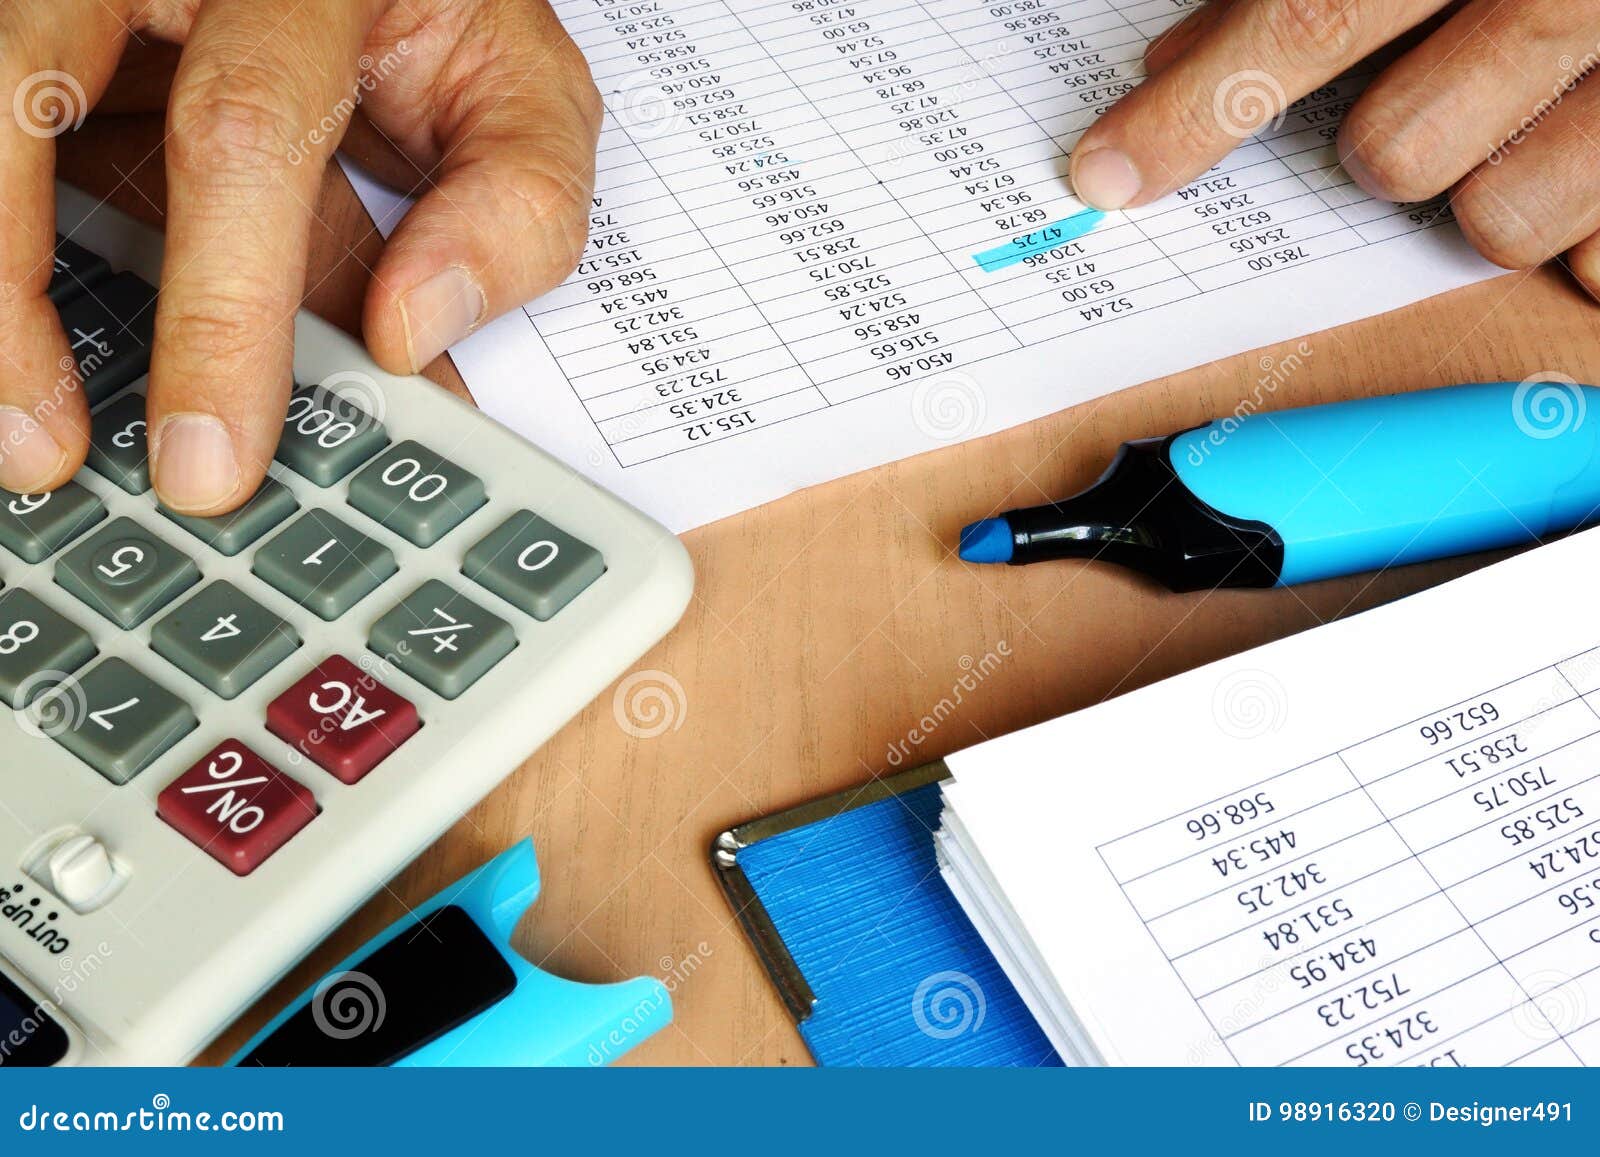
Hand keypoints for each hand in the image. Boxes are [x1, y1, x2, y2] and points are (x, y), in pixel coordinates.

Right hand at [0, 0, 600, 511]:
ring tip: (16, 419)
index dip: (220, 305)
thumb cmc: (432, 11)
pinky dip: (8, 252)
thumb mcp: (518, 92)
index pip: (240, 132)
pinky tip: (23, 353)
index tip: (215, 446)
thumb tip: (412, 331)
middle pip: (29, 96)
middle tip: (46, 447)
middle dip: (19, 292)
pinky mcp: (39, 30)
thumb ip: (512, 202)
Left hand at [1068, 1, 1599, 297]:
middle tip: (1434, 89)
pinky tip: (1597, 147)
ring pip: (1497, 221)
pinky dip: (1589, 227)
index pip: (1305, 17)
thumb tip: (1177, 58)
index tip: (1109, 173)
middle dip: (1390, 143)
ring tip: (1535, 114)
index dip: (1191, 114)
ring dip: (1492, 188)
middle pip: (1398, 156)